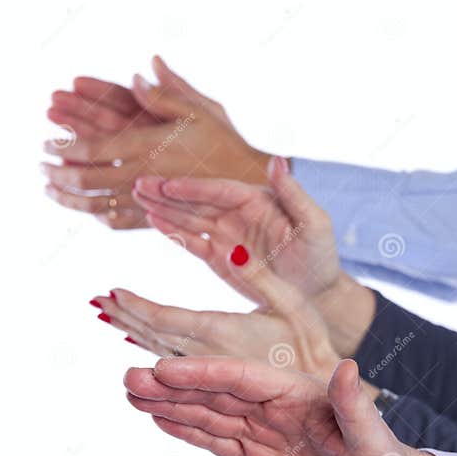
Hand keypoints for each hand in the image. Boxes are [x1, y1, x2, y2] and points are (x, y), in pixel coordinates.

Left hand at [42, 56, 270, 228]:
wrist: (246, 184)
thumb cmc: (224, 143)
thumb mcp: (199, 110)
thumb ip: (165, 94)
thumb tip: (138, 73)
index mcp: (149, 146)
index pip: (94, 147)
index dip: (65, 147)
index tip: (47, 145)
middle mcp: (143, 175)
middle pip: (88, 179)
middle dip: (58, 175)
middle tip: (41, 169)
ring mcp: (148, 200)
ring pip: (97, 205)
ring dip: (69, 199)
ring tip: (51, 191)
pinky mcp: (156, 218)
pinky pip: (119, 222)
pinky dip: (98, 216)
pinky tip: (86, 210)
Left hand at [89, 244, 341, 378]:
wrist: (327, 407)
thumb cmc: (314, 350)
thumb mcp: (296, 306)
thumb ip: (263, 278)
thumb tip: (232, 248)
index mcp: (224, 335)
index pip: (167, 320)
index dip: (137, 305)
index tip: (112, 290)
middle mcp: (209, 361)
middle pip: (156, 339)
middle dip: (126, 318)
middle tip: (97, 302)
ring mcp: (209, 383)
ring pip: (162, 359)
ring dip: (132, 336)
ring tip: (108, 321)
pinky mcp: (214, 395)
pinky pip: (174, 380)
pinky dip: (153, 365)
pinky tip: (137, 357)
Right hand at [123, 357, 444, 455]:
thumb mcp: (375, 444)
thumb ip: (356, 408)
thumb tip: (348, 367)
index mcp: (300, 396)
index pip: (243, 379)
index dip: (202, 374)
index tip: (162, 371)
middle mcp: (276, 408)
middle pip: (216, 392)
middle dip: (172, 387)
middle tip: (129, 379)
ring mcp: (265, 432)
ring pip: (210, 415)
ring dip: (171, 406)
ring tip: (131, 396)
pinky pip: (217, 441)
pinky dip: (187, 431)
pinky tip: (160, 422)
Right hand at [132, 156, 339, 299]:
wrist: (317, 295)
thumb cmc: (320, 258)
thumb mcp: (314, 224)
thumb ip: (294, 194)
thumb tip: (276, 160)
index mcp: (257, 200)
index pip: (219, 190)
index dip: (192, 188)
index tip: (167, 185)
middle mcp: (238, 212)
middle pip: (197, 199)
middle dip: (167, 192)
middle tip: (138, 183)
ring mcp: (226, 233)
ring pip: (188, 217)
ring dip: (163, 207)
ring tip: (136, 195)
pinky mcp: (219, 257)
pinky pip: (191, 241)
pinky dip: (172, 231)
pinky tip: (151, 220)